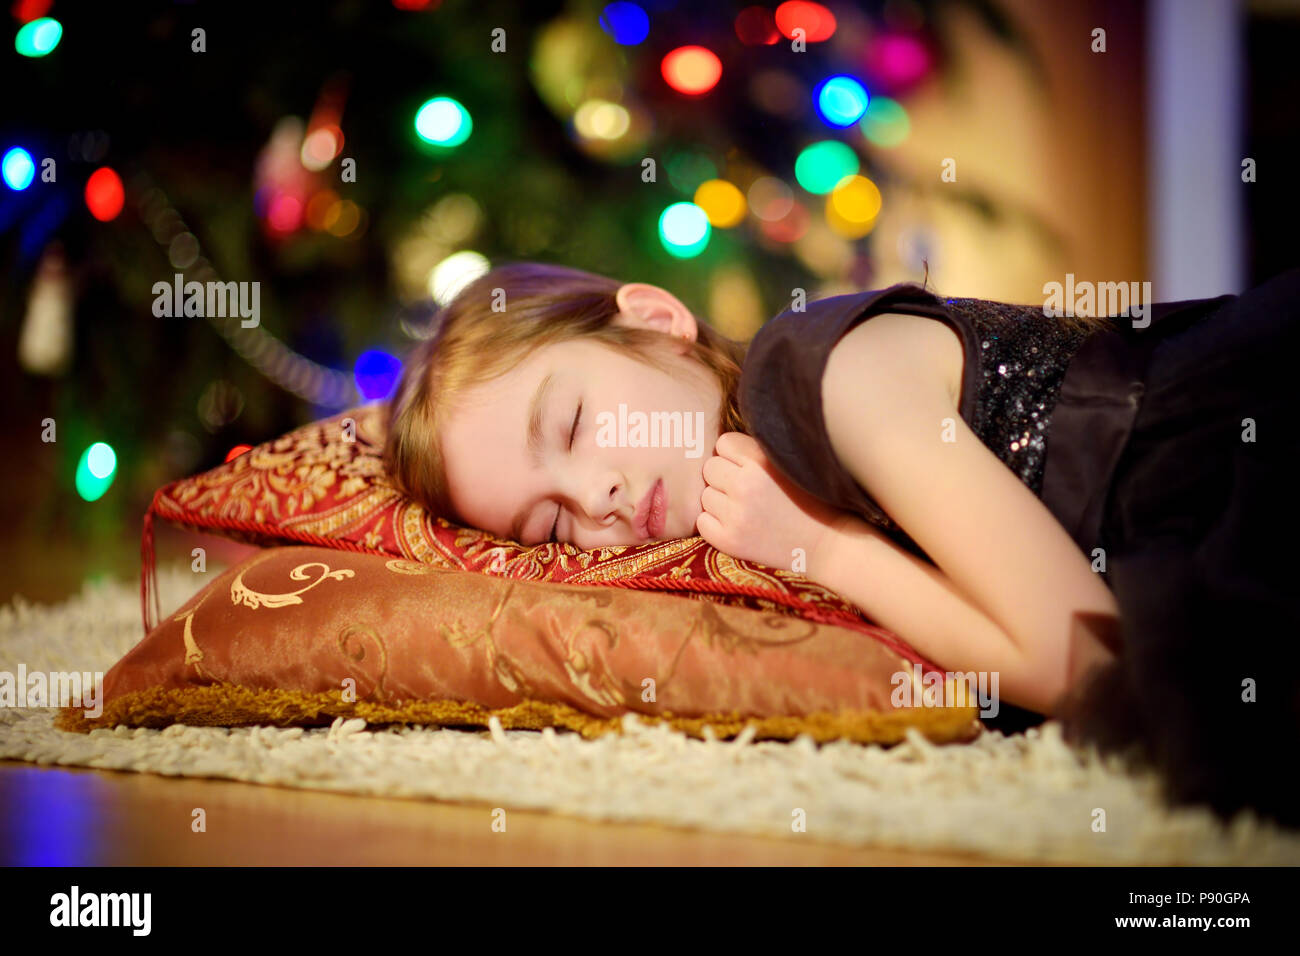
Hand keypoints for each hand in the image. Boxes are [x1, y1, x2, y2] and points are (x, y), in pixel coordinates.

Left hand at [697, 432, 854, 576]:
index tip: (751, 468)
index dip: (735, 455)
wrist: (828, 544)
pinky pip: (702, 522)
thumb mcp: (791, 462)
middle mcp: (745, 485)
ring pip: (705, 495)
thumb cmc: (810, 499)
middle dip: (725, 477)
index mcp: (762, 460)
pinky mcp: (729, 540)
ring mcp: (735, 515)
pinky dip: (715, 524)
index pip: (724, 443)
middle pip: (710, 468)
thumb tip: (721, 444)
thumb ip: (757, 450)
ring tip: (748, 509)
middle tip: (749, 491)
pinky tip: (740, 526)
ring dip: (720, 501)